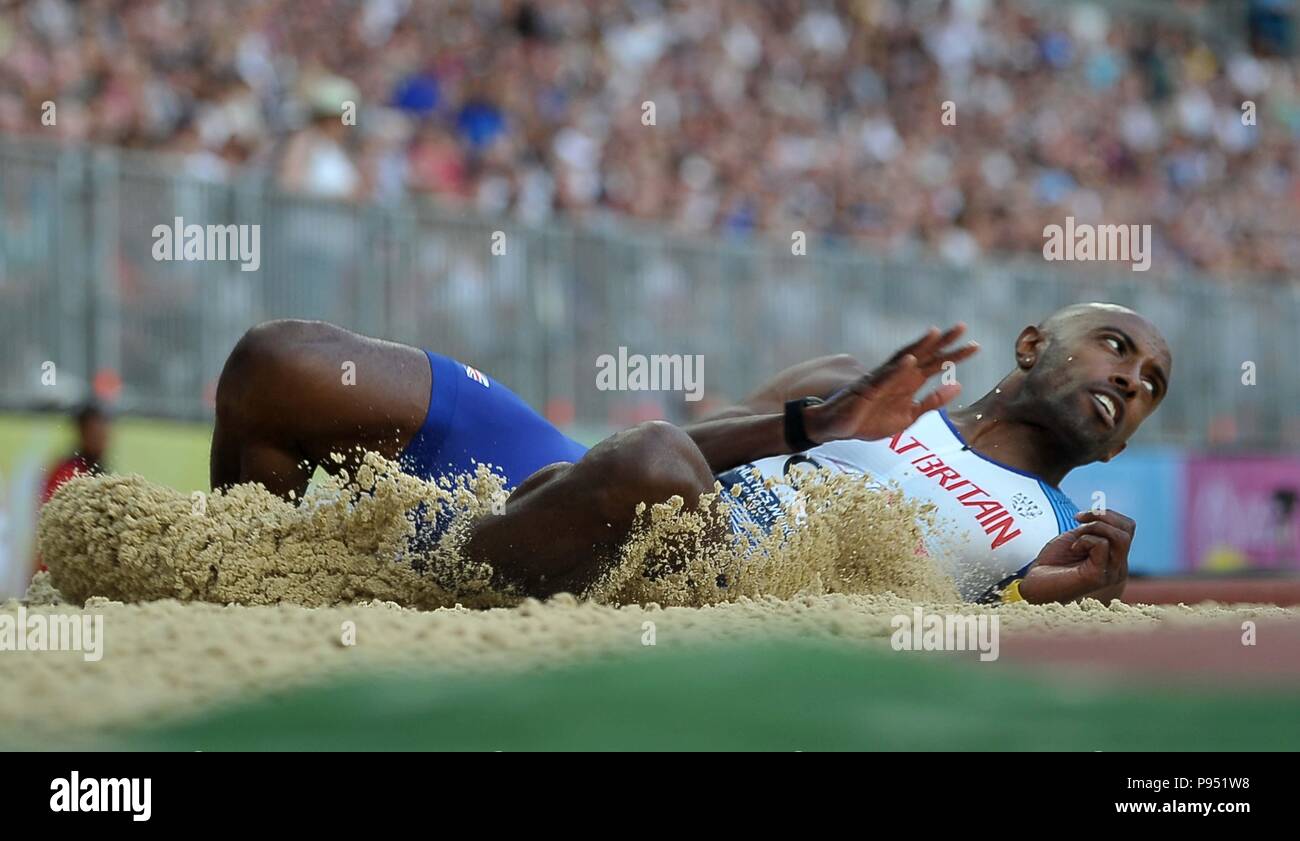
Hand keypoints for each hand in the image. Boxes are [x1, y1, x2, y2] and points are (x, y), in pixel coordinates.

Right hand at [806, 324, 978, 442]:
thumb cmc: (870, 420)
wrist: (837, 428)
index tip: (975, 346)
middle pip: (923, 355)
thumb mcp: (908, 415)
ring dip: (919, 346)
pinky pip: (884, 378)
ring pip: (903, 359)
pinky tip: (910, 360)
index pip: (935, 365)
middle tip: (962, 327)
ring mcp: (882, 380)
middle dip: (942, 342)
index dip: (954, 356)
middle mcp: (897, 376)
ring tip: (935, 333)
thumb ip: (932, 401)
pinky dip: (897, 369)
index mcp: (909, 382)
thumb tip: (958, 386)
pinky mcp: (868, 390)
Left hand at [1019, 509, 1134, 603]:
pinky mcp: (1098, 576)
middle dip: (1102, 517)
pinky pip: (1102, 545)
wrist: (1035, 585)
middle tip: (1079, 520)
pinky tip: (1072, 549)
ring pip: (1120, 537)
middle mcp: (1118, 567)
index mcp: (1114, 558)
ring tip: (1076, 538)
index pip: (1127, 528)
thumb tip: (1104, 514)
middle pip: (1127, 530)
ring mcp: (1111, 573)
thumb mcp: (1077, 538)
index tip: (1082, 516)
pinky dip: (1084, 539)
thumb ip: (1095, 529)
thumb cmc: (1053, 563)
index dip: (1107, 514)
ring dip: (1094, 527)